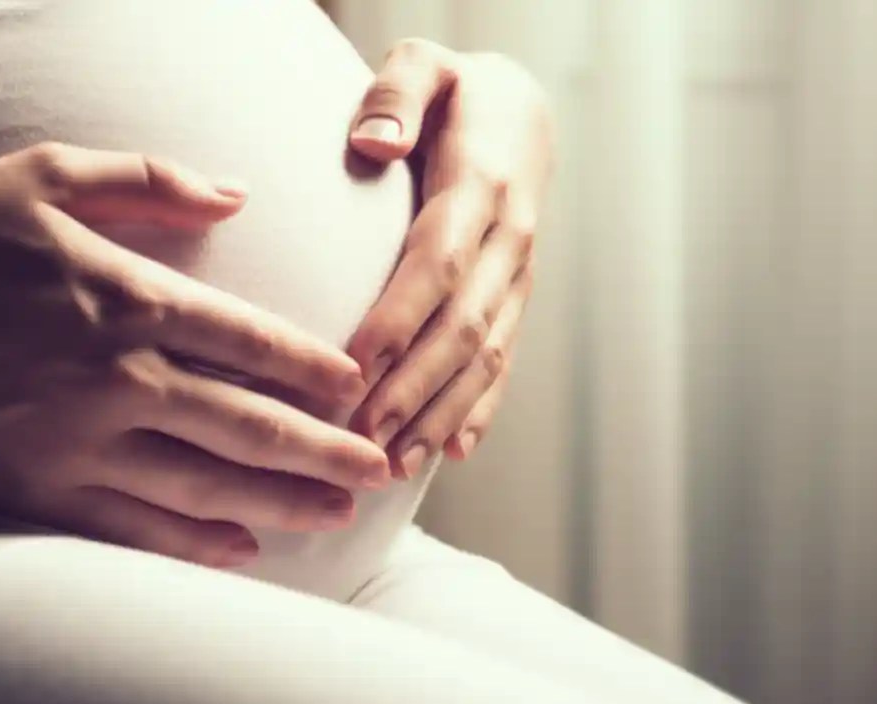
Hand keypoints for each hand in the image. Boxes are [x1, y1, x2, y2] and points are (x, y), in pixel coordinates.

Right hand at [0, 143, 387, 566]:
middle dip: (325, 451)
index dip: (315, 369)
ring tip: (336, 516)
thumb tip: (235, 193)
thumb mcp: (46, 172)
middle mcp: (119, 380)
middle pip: (250, 425)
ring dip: (279, 503)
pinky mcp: (37, 487)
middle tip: (380, 471)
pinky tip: (239, 552)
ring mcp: (79, 442)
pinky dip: (191, 544)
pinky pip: (132, 527)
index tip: (359, 388)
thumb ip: (150, 179)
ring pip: (204, 485)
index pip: (251, 342)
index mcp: (130, 301)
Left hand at [345, 40, 554, 475]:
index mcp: (481, 183)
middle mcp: (508, 240)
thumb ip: (396, 94)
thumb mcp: (423, 65)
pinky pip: (504, 362)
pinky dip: (478, 410)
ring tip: (392, 465)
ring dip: (437, 415)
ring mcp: (518, 278)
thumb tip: (372, 144)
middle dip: (409, 389)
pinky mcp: (516, 301)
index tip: (353, 370)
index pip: (436, 262)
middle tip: (357, 442)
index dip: (398, 319)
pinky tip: (450, 453)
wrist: (523, 113)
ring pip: (483, 357)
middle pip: (460, 326)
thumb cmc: (455, 90)